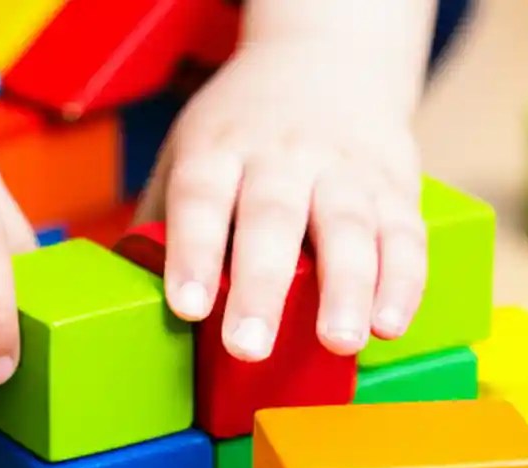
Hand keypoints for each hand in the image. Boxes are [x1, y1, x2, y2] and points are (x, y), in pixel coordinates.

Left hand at [136, 43, 426, 359]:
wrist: (326, 61)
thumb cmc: (239, 132)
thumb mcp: (190, 152)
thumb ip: (166, 222)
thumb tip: (124, 299)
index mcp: (218, 148)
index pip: (201, 198)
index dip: (192, 253)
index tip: (186, 307)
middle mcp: (281, 154)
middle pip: (272, 219)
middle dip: (261, 287)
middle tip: (249, 347)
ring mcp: (343, 168)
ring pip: (347, 227)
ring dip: (346, 289)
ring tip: (339, 342)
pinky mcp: (393, 186)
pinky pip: (403, 234)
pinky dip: (401, 282)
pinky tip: (390, 325)